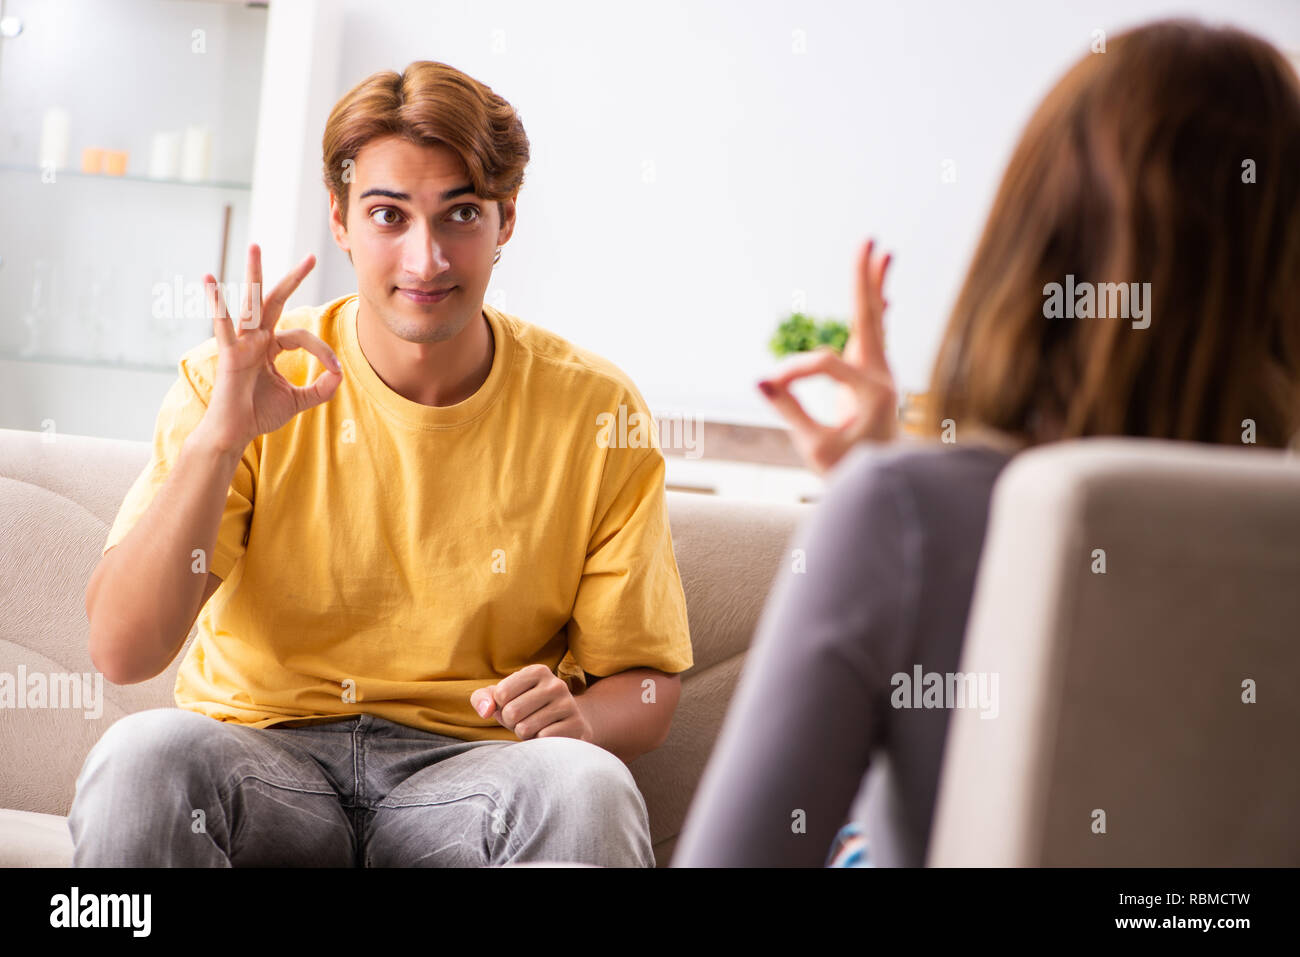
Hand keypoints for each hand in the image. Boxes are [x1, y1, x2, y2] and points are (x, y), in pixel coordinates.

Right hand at [198, 244, 341, 454]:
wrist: (234, 434)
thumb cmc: (258, 414)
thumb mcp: (299, 400)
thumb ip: (321, 388)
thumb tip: (340, 374)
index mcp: (271, 346)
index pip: (303, 336)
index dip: (323, 350)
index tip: (335, 369)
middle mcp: (256, 338)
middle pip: (275, 301)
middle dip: (293, 278)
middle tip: (311, 257)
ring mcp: (241, 343)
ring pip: (250, 303)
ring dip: (254, 274)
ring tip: (256, 247)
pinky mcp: (229, 353)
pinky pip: (223, 325)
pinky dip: (217, 303)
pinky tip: (209, 280)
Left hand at [471, 664, 594, 743]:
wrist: (568, 723)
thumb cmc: (527, 709)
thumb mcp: (504, 698)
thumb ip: (483, 698)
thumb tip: (485, 711)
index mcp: (537, 671)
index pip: (501, 693)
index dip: (501, 707)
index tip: (514, 706)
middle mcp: (556, 684)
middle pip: (512, 712)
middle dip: (512, 723)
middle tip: (525, 721)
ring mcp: (569, 705)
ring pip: (525, 728)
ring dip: (525, 734)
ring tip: (536, 728)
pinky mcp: (576, 726)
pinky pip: (541, 740)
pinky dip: (538, 742)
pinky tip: (548, 736)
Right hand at [758, 238, 896, 474]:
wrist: (880, 484)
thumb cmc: (848, 470)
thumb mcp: (815, 446)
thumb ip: (789, 410)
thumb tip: (761, 380)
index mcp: (873, 392)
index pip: (824, 363)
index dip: (793, 371)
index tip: (770, 385)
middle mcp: (883, 376)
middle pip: (871, 318)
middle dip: (866, 279)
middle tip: (869, 239)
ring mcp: (881, 374)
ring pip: (875, 321)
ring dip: (875, 285)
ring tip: (883, 252)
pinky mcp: (873, 377)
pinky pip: (874, 335)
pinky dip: (875, 311)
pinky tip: (884, 293)